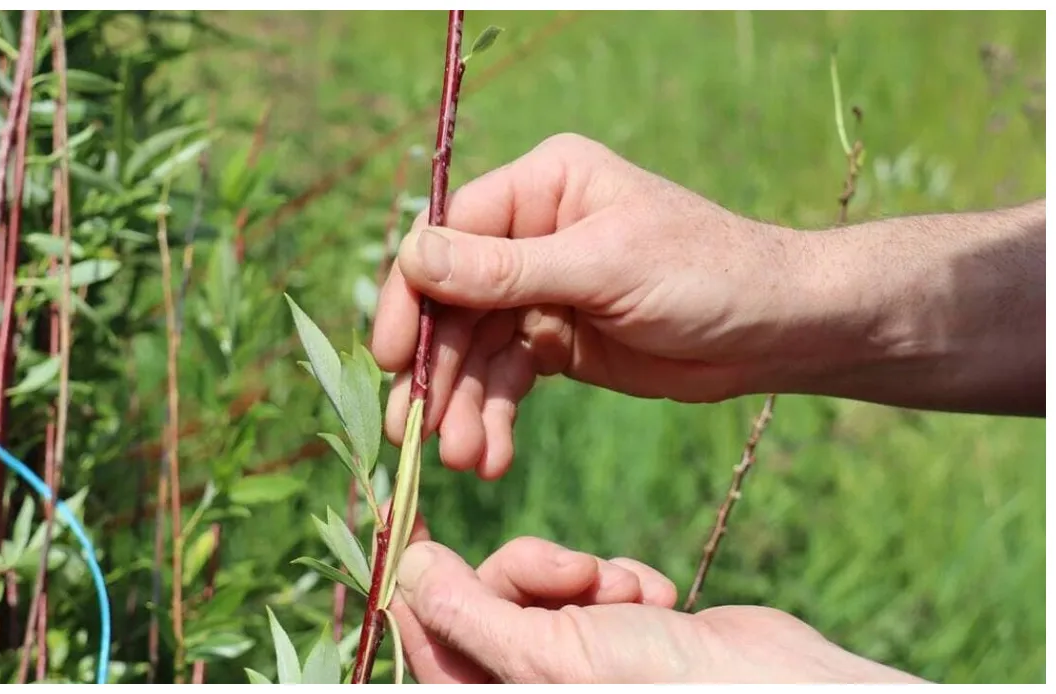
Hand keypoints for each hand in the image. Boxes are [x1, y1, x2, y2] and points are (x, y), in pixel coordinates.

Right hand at [372, 133, 814, 478]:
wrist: (776, 332)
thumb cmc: (706, 275)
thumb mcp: (605, 268)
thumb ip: (506, 269)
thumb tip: (412, 257)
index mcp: (541, 188)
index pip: (448, 237)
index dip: (411, 298)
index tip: (391, 359)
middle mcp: (530, 233)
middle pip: (452, 303)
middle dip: (438, 370)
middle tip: (418, 432)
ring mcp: (539, 290)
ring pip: (474, 350)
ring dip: (464, 406)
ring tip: (465, 460)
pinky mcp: (554, 341)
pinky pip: (505, 379)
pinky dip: (494, 417)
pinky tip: (491, 456)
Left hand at [388, 531, 925, 683]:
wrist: (775, 685)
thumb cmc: (661, 686)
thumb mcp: (547, 656)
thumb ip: (467, 613)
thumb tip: (405, 567)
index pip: (427, 637)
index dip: (411, 576)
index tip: (404, 514)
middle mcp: (533, 682)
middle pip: (486, 598)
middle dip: (531, 572)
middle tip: (578, 573)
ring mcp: (577, 655)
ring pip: (538, 581)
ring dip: (584, 573)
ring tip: (630, 596)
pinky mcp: (618, 627)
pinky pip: (591, 581)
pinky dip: (623, 579)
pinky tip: (661, 600)